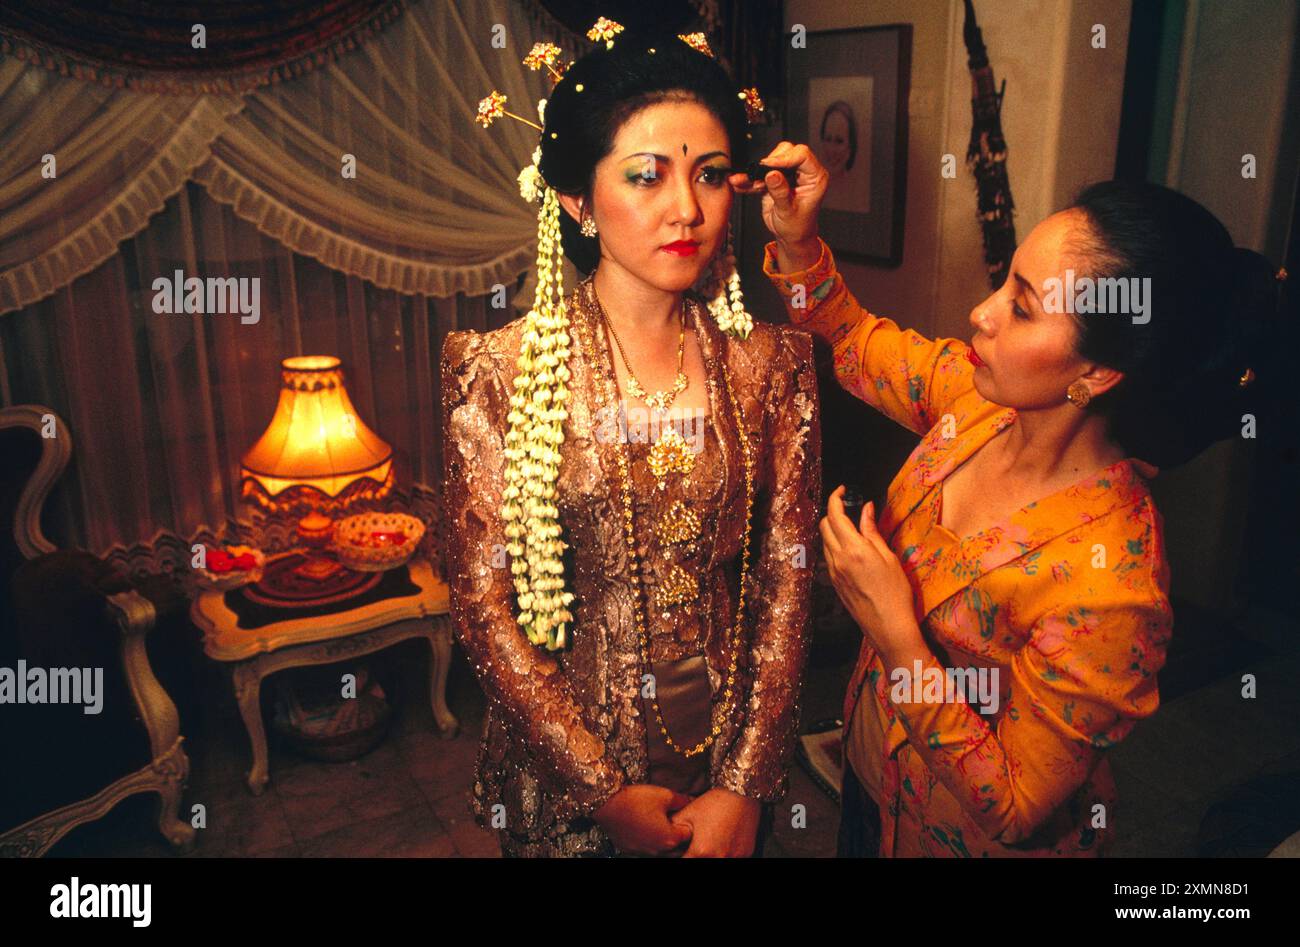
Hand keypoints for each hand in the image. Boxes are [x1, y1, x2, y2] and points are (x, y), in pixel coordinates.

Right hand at [592, 784, 693, 854]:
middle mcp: (658, 850)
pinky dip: (648, 840)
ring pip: (660, 850)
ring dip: (663, 839)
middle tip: (673, 819)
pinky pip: (645, 848)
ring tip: (659, 822)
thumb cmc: (636, 799)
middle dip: (677, 835)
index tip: (683, 813)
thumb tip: (693, 801)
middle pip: (676, 847)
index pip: (689, 835)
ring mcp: (643, 852)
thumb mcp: (665, 795)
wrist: (606, 803)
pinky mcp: (630, 849)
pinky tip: (644, 826)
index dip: (688, 822)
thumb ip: (683, 801)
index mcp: (670, 838)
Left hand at [669, 787, 760, 857]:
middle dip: (694, 855)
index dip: (681, 855)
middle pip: (700, 862)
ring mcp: (734, 857)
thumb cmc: (716, 802)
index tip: (682, 850)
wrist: (742, 793)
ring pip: (717, 862)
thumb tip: (664, 838)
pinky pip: (732, 858)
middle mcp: (719, 858)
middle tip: (695, 844)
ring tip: (710, 841)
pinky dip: (725, 853)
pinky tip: (723, 840)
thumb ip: (673, 829)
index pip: (684, 863)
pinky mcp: (745, 853)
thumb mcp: (687, 813)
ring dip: (711, 854)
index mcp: (701, 851)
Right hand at [727, 141, 827, 250]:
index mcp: (815, 178)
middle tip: (759, 176)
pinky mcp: (776, 179)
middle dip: (770, 163)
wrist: (790, 236)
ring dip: (755, 171)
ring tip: (743, 180)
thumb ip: (780, 192)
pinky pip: (761, 173)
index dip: (785, 158)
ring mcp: (789, 175)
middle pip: (787, 152)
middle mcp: (804, 173)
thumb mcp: (788, 212)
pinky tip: (738, 184)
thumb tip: (772, 174)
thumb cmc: (796, 227)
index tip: (768, 166)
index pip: (802, 155)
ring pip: (772, 160)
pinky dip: (749, 179)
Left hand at [819, 485, 925, 663]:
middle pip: (824, 525)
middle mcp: (838, 559)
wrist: (888, 626)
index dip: (836, 497)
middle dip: (834, 512)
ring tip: (854, 529)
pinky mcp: (834, 583)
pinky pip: (828, 556)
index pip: (835, 514)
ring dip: (834, 529)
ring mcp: (833, 572)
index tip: (844, 490)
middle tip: (850, 508)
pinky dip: (835, 545)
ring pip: (825, 541)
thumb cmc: (895, 593)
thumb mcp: (889, 557)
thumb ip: (872, 531)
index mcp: (853, 549)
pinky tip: (852, 549)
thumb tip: (867, 508)